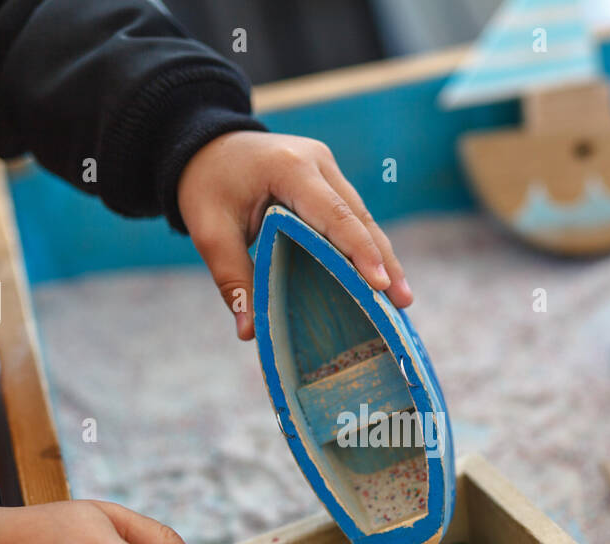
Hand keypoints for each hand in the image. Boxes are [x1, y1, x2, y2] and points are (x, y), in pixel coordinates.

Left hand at [178, 130, 412, 339]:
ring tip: (401, 298)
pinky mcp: (329, 180)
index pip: (334, 213)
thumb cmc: (206, 185)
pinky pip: (352, 216)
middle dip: (383, 260)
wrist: (205, 146)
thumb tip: (250, 332)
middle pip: (359, 216)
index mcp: (289, 167)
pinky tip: (379, 278)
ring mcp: (327, 168)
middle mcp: (317, 162)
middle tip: (403, 301)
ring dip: (381, 256)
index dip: (360, 250)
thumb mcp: (209, 230)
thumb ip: (231, 278)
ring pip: (363, 216)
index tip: (381, 284)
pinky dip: (366, 246)